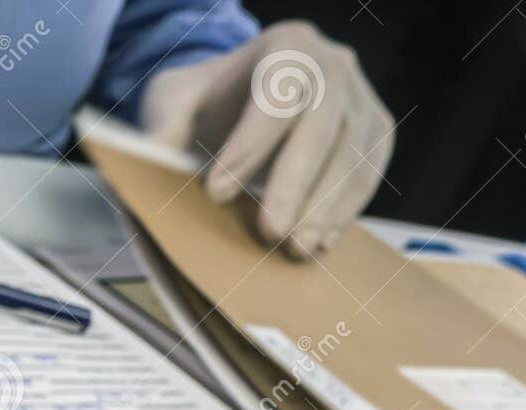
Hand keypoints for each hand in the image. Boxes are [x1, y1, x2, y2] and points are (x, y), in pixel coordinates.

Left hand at [141, 20, 394, 258]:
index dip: (249, 145)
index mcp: (286, 45)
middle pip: (322, 125)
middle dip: (294, 184)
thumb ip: (162, 129)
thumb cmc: (209, 103)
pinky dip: (345, 211)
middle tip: (269, 232)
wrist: (244, 100)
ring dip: (325, 207)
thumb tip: (150, 162)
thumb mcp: (174, 103)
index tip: (216, 192)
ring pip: (355, 153)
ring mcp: (360, 98)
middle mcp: (333, 64)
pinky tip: (318, 242)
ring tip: (295, 248)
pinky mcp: (376, 132)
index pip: (275, 93)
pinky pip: (369, 174)